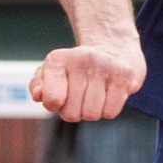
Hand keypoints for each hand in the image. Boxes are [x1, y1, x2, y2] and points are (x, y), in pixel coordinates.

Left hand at [28, 39, 146, 121]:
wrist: (113, 47)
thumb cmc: (77, 68)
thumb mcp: (53, 71)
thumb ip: (38, 85)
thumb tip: (38, 95)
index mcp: (58, 59)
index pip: (51, 99)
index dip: (54, 105)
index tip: (59, 97)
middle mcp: (80, 59)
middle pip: (71, 113)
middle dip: (74, 111)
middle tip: (80, 95)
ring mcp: (104, 66)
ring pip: (92, 114)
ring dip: (92, 111)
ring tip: (94, 94)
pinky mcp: (124, 75)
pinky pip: (110, 112)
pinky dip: (108, 109)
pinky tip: (108, 94)